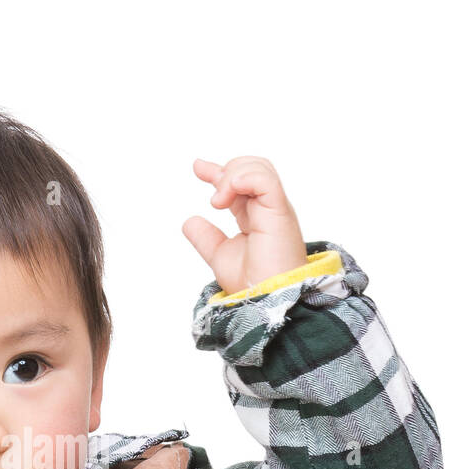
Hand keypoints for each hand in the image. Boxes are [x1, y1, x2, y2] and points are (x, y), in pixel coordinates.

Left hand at [182, 156, 307, 294]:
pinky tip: (227, 192)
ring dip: (232, 175)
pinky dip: (244, 177)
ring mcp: (275, 209)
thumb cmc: (252, 284)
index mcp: (257, 217)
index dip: (219, 172)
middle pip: (252, 168)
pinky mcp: (279, 212)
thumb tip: (190, 221)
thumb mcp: (220, 255)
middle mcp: (268, 209)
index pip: (241, 183)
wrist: (265, 300)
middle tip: (211, 192)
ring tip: (218, 202)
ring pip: (260, 168)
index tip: (198, 167)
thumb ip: (206, 237)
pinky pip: (265, 180)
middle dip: (226, 170)